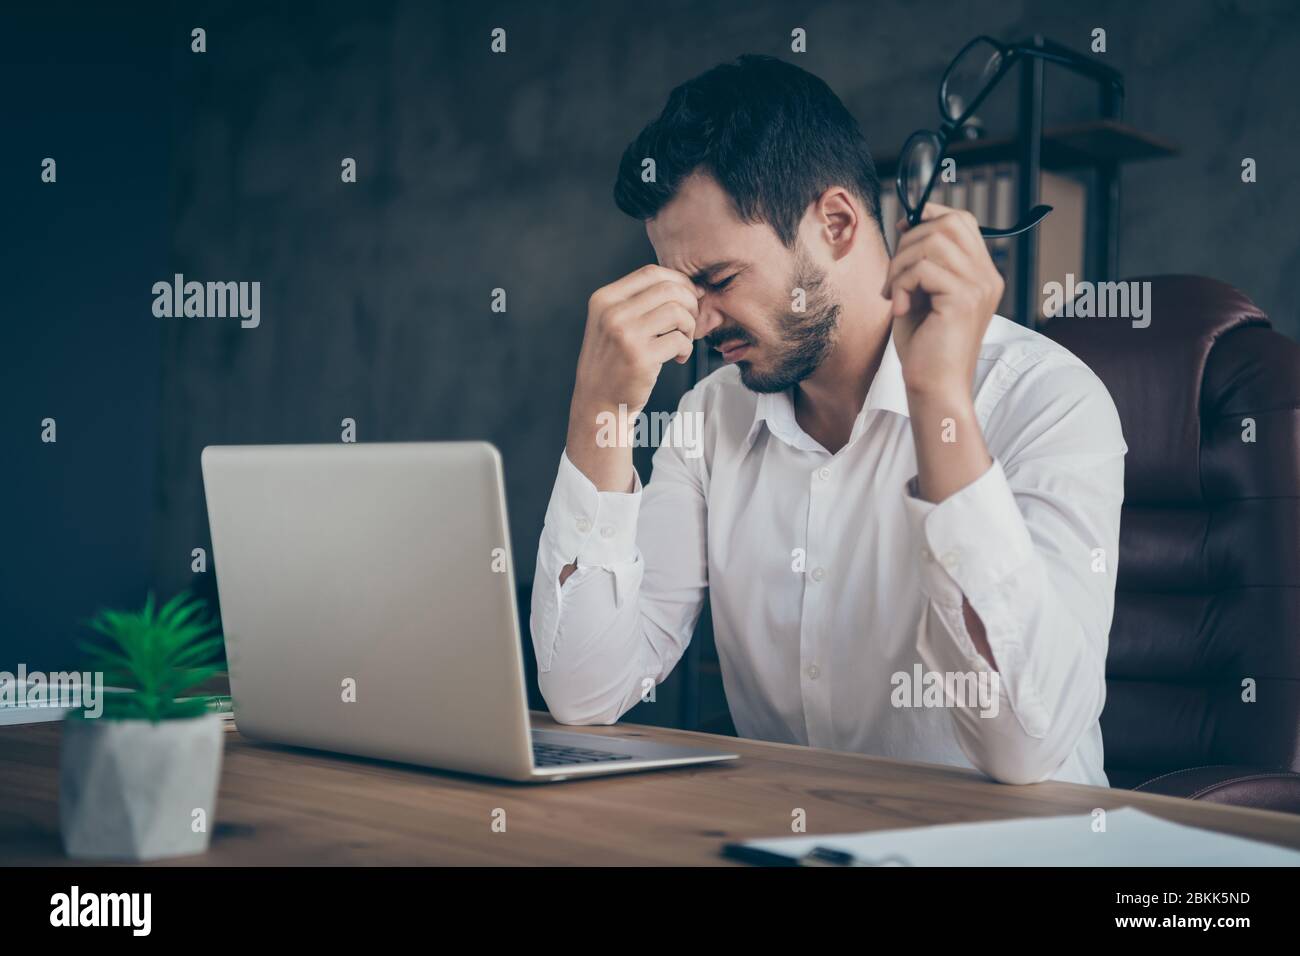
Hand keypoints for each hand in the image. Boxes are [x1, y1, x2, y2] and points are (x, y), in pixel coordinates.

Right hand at [573, 264, 701, 417]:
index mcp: (604, 299)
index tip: (688, 296)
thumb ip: (639, 302)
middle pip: (668, 289)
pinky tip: (678, 357)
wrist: (597, 402)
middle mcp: (612, 313)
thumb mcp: (612, 323)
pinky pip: (678, 340)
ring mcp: (625, 335)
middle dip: (689, 303)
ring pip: (677, 311)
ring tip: (682, 341)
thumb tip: (686, 286)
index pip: (651, 273)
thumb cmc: (612, 362)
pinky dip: (686, 348)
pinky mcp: (640, 358)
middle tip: (689, 322)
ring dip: (689, 326)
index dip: (678, 280)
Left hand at [881, 203, 1003, 401]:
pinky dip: (901, 284)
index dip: (928, 218)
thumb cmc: (924, 348)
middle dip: (908, 243)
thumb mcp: (921, 294)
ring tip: (894, 295)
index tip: (902, 236)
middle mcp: (987, 276)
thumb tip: (906, 222)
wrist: (935, 388)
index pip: (961, 221)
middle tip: (894, 278)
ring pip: (932, 242)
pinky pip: (923, 268)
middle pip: (947, 224)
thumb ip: (920, 260)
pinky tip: (900, 309)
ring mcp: (979, 286)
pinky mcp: (964, 299)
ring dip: (901, 265)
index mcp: (981, 274)